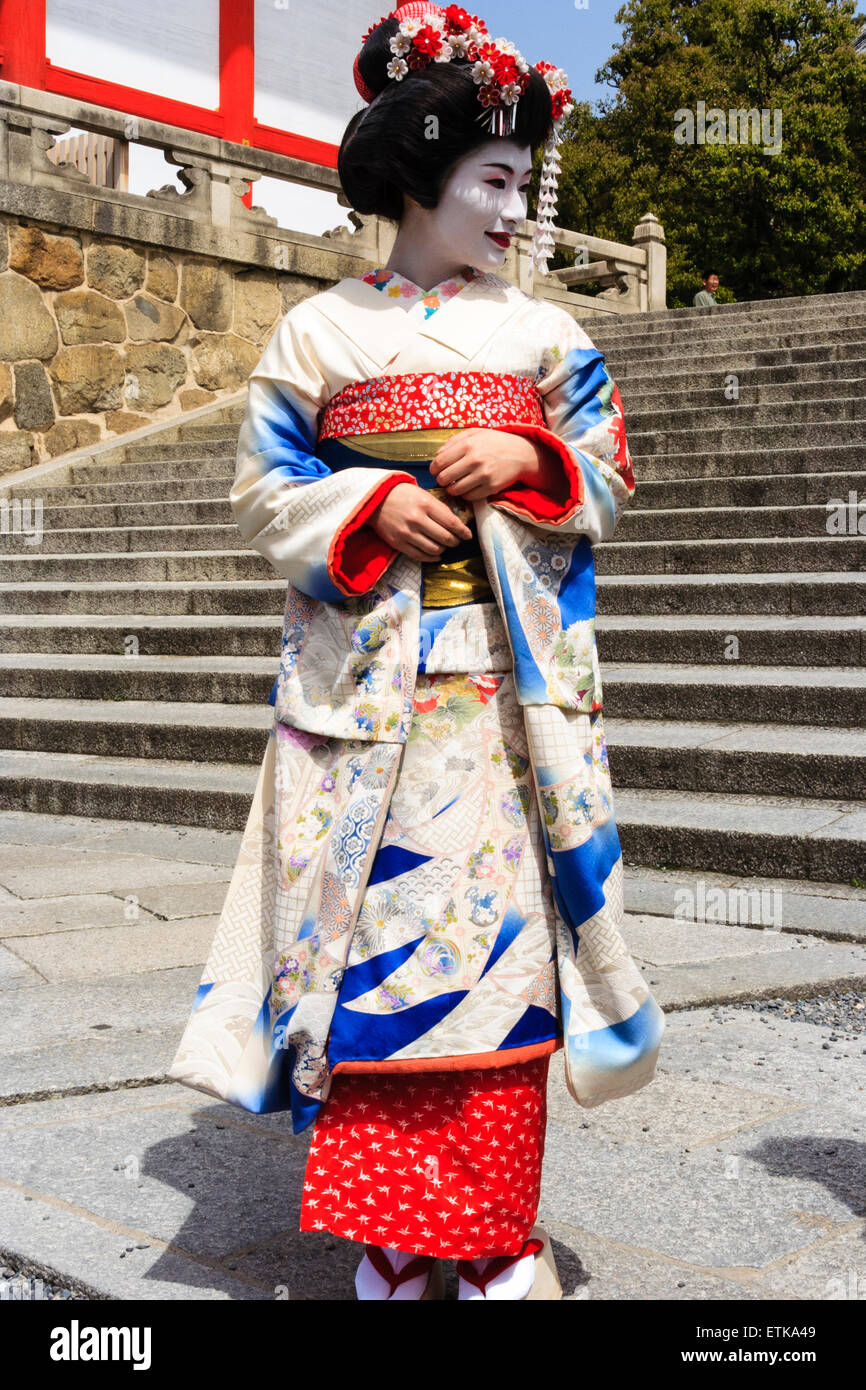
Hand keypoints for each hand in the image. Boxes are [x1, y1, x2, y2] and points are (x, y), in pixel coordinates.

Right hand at [370, 482, 473, 561]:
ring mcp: (407, 533)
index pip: (452, 523)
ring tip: (444, 545)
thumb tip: (456, 522)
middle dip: (455, 541)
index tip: (468, 535)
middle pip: (445, 538)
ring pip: (434, 549)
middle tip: (456, 540)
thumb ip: (438, 507)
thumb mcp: (422, 494)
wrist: (374, 499)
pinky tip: (435, 554)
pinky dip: (431, 557)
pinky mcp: (398, 543)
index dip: (463, 531)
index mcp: (426, 504)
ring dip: (443, 549)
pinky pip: (419, 556)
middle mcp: (417, 519)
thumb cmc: (401, 494)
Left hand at [429, 428, 558, 500]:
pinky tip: (468, 487)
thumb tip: (437, 455)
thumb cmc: (495, 442)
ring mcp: (483, 475)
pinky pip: (469, 496)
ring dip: (452, 488)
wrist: (521, 454)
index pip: (440, 462)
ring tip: (456, 484)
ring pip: (455, 490)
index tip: (435, 471)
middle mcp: (474, 460)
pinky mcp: (491, 487)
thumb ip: (454, 441)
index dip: (433, 469)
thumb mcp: (475, 433)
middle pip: (444, 478)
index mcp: (468, 445)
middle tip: (445, 478)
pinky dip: (465, 494)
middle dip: (441, 480)